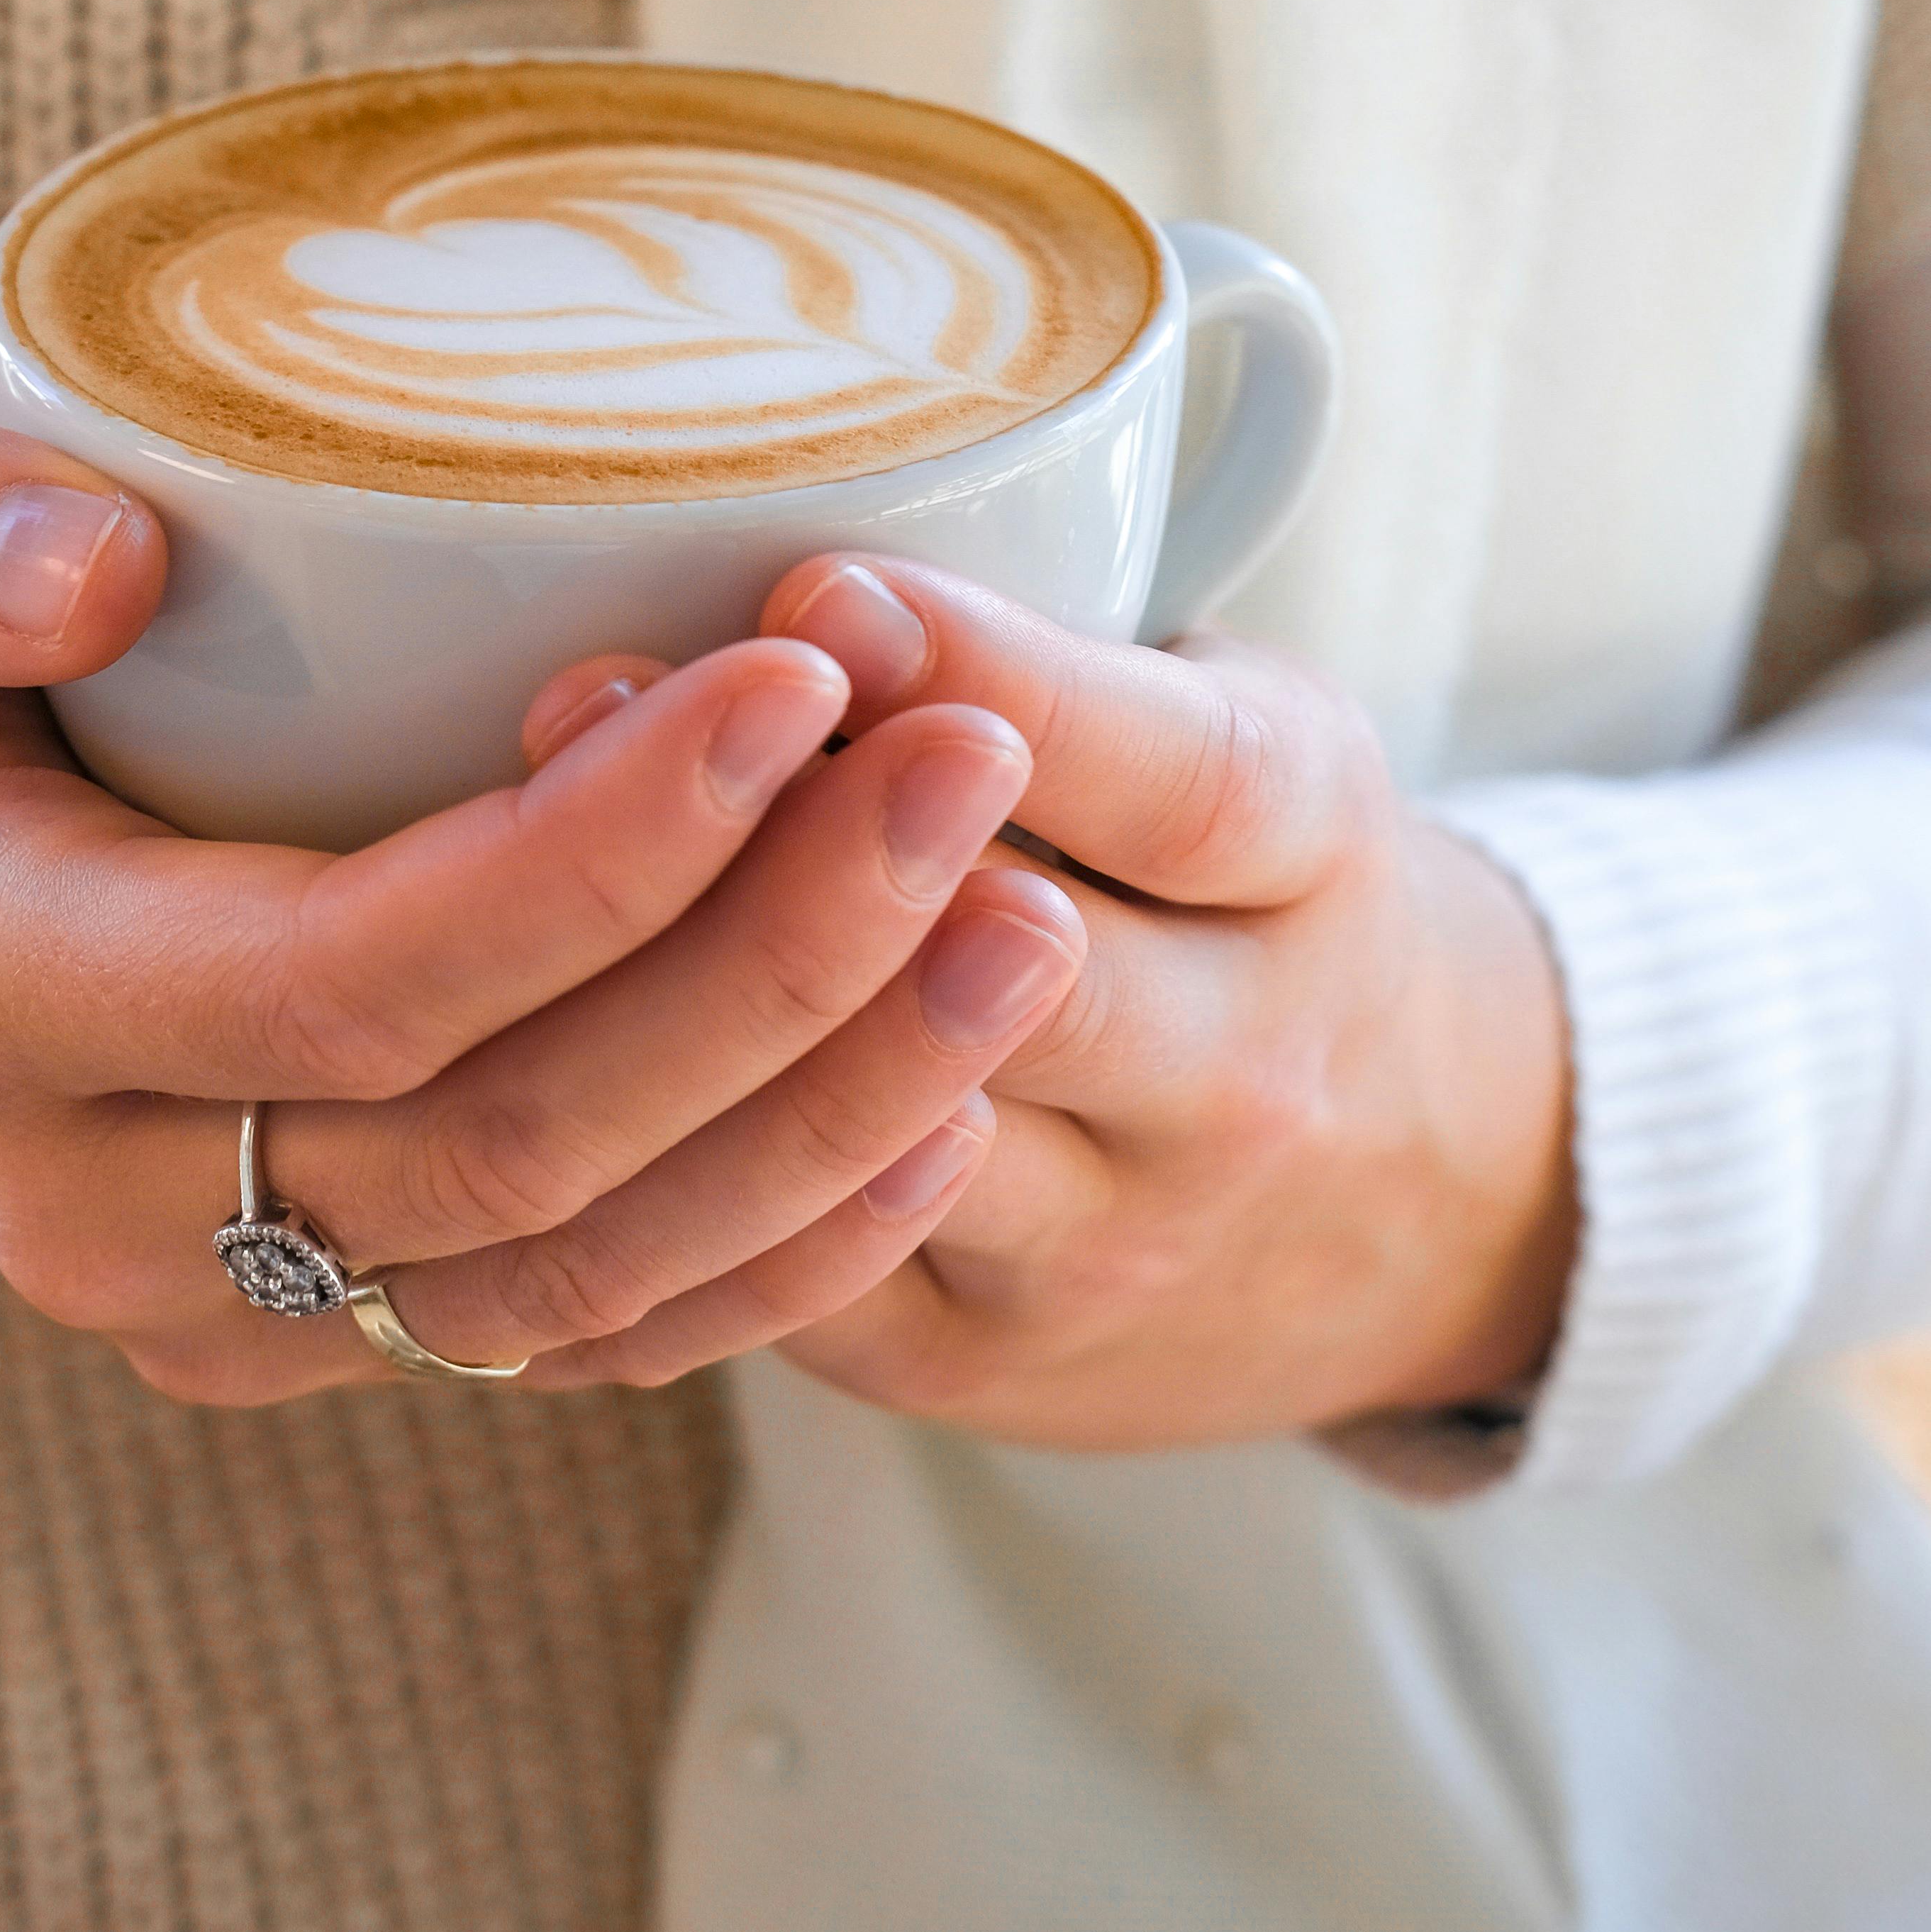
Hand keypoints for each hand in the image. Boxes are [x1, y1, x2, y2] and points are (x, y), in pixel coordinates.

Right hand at [0, 401, 1087, 1403]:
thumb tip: (102, 567)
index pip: (344, 977)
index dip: (587, 860)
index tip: (783, 685)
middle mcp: (104, 1209)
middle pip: (508, 1143)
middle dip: (776, 968)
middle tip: (974, 769)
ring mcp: (227, 1313)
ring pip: (581, 1278)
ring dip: (827, 1115)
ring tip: (1025, 921)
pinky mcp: (334, 1345)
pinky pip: (591, 1344)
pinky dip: (782, 1246)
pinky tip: (941, 1100)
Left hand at [521, 560, 1575, 1448]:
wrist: (1410, 1203)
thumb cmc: (1250, 893)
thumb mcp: (1235, 728)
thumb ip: (1058, 648)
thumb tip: (786, 567)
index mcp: (1312, 857)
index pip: (1177, 780)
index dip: (996, 682)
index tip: (821, 590)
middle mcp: (1240, 1069)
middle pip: (1027, 980)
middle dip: (808, 849)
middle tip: (609, 701)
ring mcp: (1114, 1239)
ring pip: (883, 1146)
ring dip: (696, 1009)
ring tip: (520, 874)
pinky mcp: (974, 1364)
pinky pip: (791, 1277)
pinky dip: (661, 1166)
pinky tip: (530, 1051)